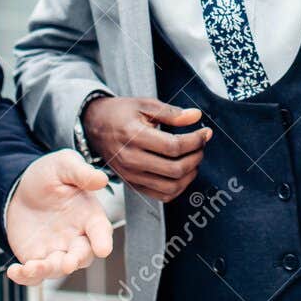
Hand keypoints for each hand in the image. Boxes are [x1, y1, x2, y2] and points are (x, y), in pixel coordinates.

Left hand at [4, 149, 115, 284]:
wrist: (20, 188)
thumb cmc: (49, 175)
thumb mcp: (64, 165)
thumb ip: (81, 172)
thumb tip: (101, 179)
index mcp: (88, 215)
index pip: (100, 230)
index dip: (103, 241)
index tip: (103, 250)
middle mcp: (76, 237)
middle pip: (82, 255)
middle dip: (75, 261)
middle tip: (67, 263)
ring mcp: (56, 250)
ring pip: (57, 269)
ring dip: (48, 270)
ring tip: (32, 266)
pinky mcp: (36, 258)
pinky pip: (34, 275)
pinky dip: (26, 277)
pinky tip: (14, 271)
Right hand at [82, 95, 209, 203]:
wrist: (94, 127)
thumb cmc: (120, 113)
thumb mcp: (144, 105)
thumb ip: (171, 113)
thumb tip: (196, 116)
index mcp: (133, 136)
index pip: (173, 146)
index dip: (195, 140)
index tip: (205, 133)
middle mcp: (131, 160)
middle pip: (174, 169)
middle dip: (196, 157)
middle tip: (201, 145)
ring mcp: (131, 176)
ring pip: (171, 186)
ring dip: (190, 174)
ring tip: (194, 158)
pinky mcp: (133, 185)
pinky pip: (161, 195)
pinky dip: (178, 187)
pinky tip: (184, 172)